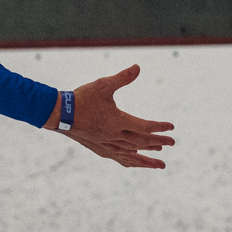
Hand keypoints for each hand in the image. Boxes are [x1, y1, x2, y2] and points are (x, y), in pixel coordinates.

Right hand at [45, 64, 175, 168]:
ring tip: (161, 164)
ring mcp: (106, 144)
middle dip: (158, 143)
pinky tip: (136, 162)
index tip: (171, 127)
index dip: (159, 127)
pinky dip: (130, 161)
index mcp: (118, 121)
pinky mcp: (99, 149)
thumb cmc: (81, 97)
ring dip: (147, 159)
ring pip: (132, 155)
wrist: (59, 114)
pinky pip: (119, 158)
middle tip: (173, 143)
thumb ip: (122, 77)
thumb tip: (138, 67)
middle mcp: (114, 136)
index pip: (144, 127)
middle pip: (142, 142)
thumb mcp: (103, 85)